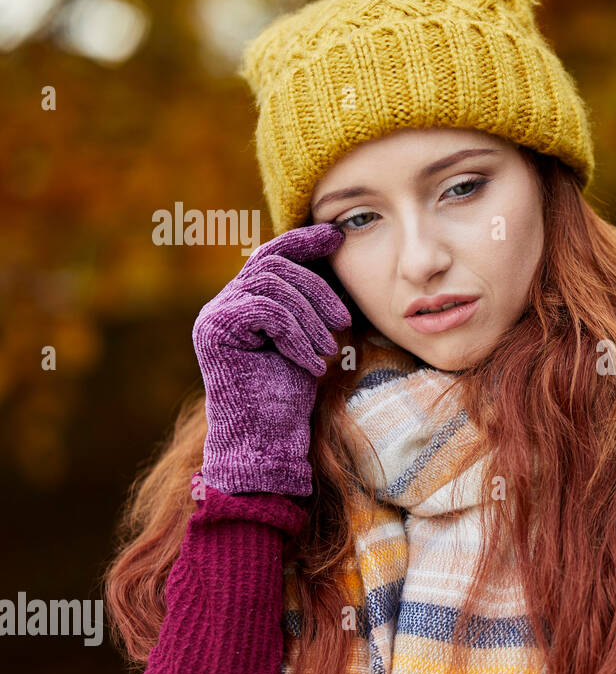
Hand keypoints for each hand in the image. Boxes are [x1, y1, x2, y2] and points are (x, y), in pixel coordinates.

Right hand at [193, 223, 348, 495]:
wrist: (267, 438)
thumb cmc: (290, 394)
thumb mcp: (310, 337)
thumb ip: (310, 301)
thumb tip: (334, 257)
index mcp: (245, 299)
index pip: (273, 253)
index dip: (304, 240)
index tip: (337, 235)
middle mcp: (224, 302)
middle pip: (274, 264)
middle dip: (317, 288)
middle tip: (344, 319)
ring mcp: (214, 314)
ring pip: (272, 285)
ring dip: (310, 317)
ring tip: (328, 350)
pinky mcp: (213, 330)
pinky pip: (265, 311)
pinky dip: (296, 336)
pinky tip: (311, 364)